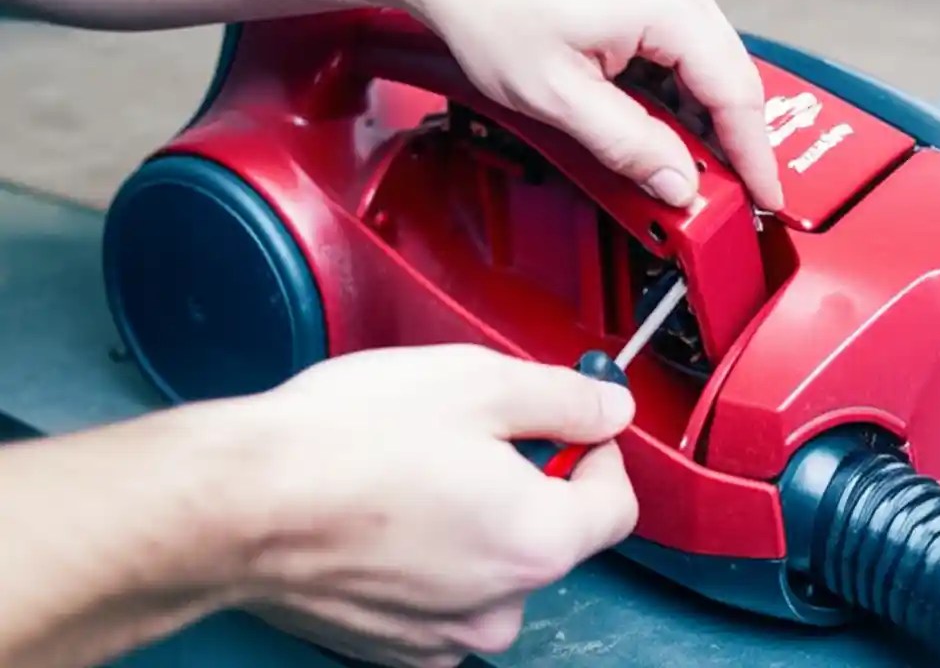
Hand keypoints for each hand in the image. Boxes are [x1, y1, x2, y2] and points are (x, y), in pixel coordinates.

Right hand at [227, 345, 638, 667]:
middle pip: (552, 536)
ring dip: (475, 523)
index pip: (617, 505)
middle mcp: (502, 607)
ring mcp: (444, 639)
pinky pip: (441, 597)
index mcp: (539, 542)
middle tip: (471, 436)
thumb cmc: (348, 441)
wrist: (235, 505)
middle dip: (529, 483)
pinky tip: (384, 519)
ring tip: (413, 476)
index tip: (570, 427)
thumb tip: (611, 409)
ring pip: (493, 567)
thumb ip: (564, 399)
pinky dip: (430, 559)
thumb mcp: (478, 383)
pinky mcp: (394, 648)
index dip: (600, 454)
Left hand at [405, 0, 783, 210]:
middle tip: (702, 186)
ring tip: (652, 140)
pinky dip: (666, 69)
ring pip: (701, 50)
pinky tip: (635, 94)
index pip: (737, 91)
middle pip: (723, 70)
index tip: (763, 193)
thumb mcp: (553, 95)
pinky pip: (678, 25)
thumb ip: (626, 146)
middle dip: (716, 135)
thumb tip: (677, 182)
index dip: (755, 154)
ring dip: (685, 101)